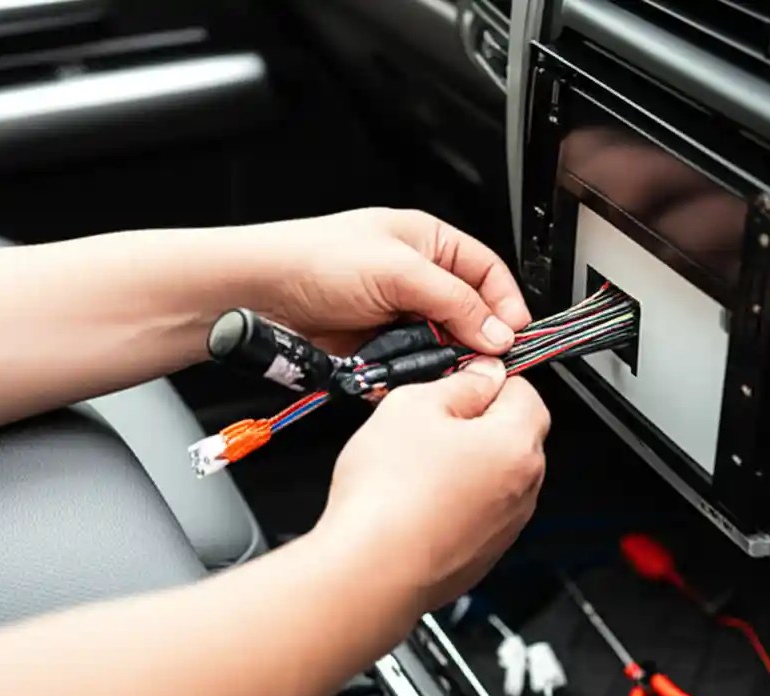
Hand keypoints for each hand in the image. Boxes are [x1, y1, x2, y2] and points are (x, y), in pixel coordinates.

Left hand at [238, 208, 531, 354]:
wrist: (257, 292)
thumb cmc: (314, 259)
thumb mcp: (398, 271)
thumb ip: (455, 302)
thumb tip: (498, 332)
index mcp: (428, 243)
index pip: (487, 273)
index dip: (504, 305)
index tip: (513, 336)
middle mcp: (416, 279)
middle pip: (468, 316)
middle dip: (472, 340)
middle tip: (477, 360)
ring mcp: (395, 315)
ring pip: (440, 348)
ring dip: (436, 362)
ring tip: (429, 367)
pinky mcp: (375, 348)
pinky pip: (407, 369)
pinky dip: (406, 377)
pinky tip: (397, 376)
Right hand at [316, 357, 549, 610]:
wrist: (370, 573)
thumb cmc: (388, 495)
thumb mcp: (413, 407)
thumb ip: (459, 384)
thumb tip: (482, 376)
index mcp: (516, 445)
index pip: (525, 391)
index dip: (488, 381)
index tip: (458, 384)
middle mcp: (523, 488)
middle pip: (515, 435)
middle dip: (478, 423)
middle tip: (428, 424)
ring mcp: (506, 526)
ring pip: (495, 475)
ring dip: (466, 464)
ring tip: (414, 467)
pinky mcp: (484, 554)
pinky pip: (479, 512)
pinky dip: (456, 501)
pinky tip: (416, 502)